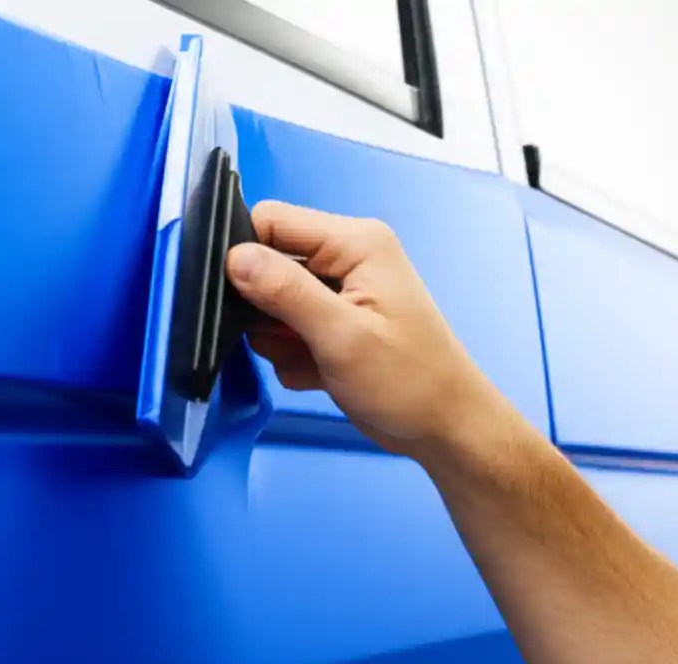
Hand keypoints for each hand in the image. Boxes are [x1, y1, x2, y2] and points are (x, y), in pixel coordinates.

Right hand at [226, 201, 505, 458]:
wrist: (444, 430)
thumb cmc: (406, 381)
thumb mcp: (342, 336)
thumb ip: (285, 291)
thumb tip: (233, 257)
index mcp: (354, 242)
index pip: (272, 220)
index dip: (246, 254)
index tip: (241, 300)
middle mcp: (345, 258)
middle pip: (267, 262)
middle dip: (264, 308)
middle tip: (289, 341)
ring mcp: (339, 292)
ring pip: (270, 302)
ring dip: (278, 339)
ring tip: (310, 361)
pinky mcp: (333, 324)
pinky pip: (286, 331)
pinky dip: (293, 356)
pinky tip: (318, 374)